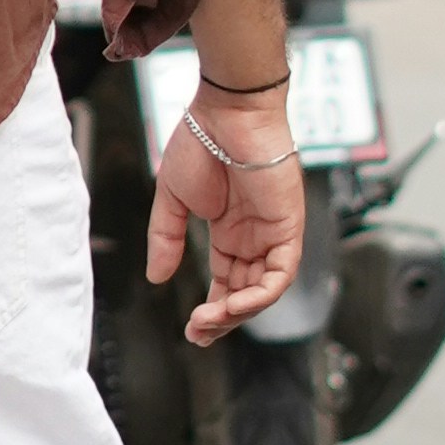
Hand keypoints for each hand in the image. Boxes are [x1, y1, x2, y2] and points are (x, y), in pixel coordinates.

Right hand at [148, 74, 303, 347]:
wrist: (226, 111)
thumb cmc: (201, 140)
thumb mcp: (172, 197)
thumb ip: (166, 238)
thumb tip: (156, 277)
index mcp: (229, 230)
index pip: (225, 281)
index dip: (212, 309)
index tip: (191, 327)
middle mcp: (254, 236)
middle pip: (244, 292)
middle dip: (223, 319)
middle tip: (198, 333)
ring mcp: (272, 232)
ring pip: (263, 289)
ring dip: (238, 312)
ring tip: (209, 322)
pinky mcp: (289, 226)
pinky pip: (281, 273)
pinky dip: (260, 294)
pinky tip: (234, 304)